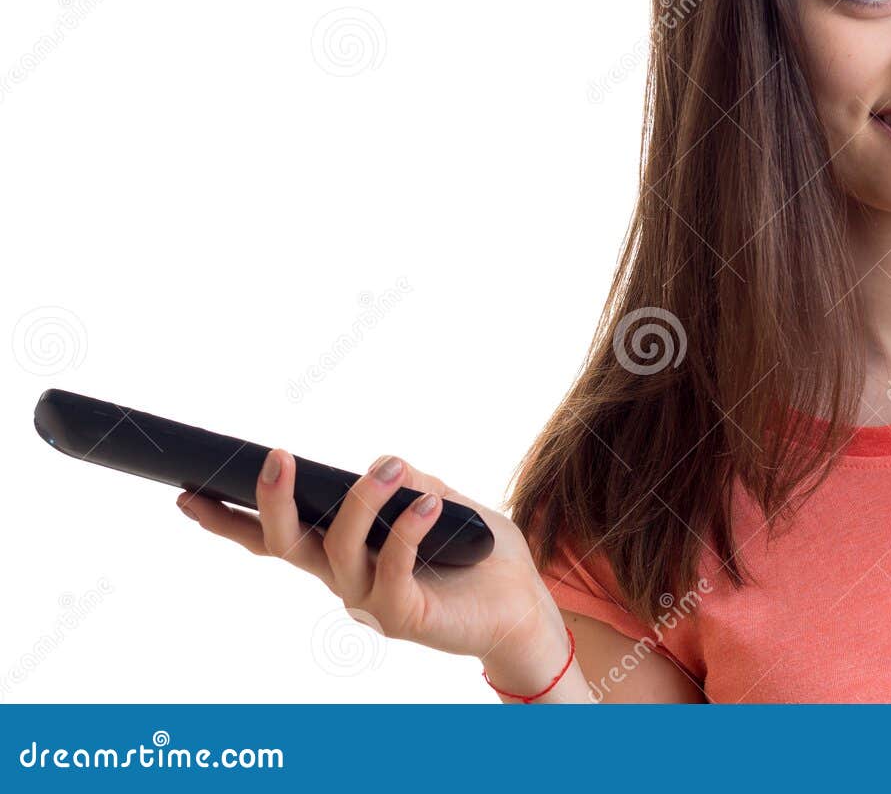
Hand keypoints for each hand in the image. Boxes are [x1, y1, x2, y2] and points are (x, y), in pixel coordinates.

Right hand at [178, 449, 567, 673]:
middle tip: (276, 457)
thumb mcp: (440, 500)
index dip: (228, 519)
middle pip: (284, 544)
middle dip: (271, 500)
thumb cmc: (476, 552)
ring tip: (390, 468)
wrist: (522, 605)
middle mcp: (344, 578)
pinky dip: (407, 529)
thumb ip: (407, 485)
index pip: (273, 536)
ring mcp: (369, 600)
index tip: (187, 491)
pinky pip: (392, 567)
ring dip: (362, 500)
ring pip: (338, 549)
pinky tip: (428, 503)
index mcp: (342, 551)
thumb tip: (381, 465)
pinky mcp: (402, 616)